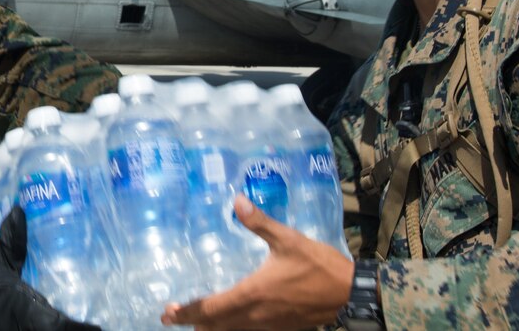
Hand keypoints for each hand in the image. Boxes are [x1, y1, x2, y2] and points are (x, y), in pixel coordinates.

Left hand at [161, 195, 352, 329]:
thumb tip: (236, 201)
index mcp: (253, 294)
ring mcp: (270, 326)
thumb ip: (259, 223)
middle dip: (193, 322)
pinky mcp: (283, 328)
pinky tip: (231, 323)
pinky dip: (233, 330)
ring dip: (212, 328)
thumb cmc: (318, 265)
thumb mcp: (288, 239)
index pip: (212, 308)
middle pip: (217, 326)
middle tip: (172, 318)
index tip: (168, 313)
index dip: (188, 312)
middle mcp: (257, 316)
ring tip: (195, 322)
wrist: (350, 293)